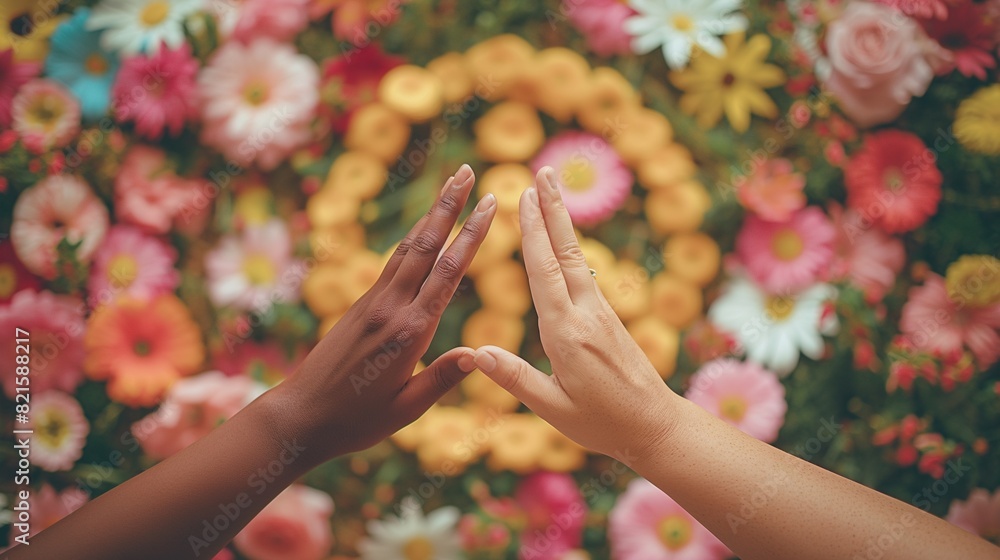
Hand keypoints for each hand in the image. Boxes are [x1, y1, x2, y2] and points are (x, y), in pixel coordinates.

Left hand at [267, 164, 496, 460]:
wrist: (298, 417)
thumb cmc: (355, 421)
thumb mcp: (404, 410)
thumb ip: (440, 379)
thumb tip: (478, 355)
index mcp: (410, 332)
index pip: (448, 272)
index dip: (472, 235)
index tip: (489, 203)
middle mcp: (391, 309)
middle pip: (426, 246)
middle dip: (449, 206)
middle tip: (466, 170)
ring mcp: (373, 304)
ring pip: (408, 249)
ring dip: (431, 216)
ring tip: (449, 187)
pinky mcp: (361, 307)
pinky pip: (393, 265)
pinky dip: (413, 241)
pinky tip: (422, 232)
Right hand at [472, 168, 679, 463]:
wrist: (657, 428)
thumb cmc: (603, 424)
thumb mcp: (553, 409)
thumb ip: (515, 378)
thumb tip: (476, 353)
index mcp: (567, 334)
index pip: (544, 273)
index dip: (532, 233)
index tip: (523, 197)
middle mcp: (586, 315)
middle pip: (566, 252)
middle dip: (552, 210)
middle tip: (542, 171)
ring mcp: (601, 314)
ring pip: (577, 259)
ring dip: (562, 223)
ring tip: (551, 190)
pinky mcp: (609, 319)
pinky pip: (584, 275)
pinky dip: (569, 249)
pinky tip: (563, 241)